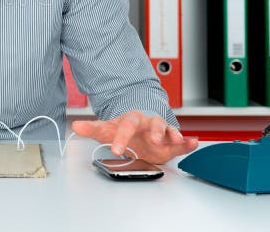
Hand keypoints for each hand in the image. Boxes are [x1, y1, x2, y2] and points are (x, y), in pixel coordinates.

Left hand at [72, 111, 198, 163]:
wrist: (138, 129)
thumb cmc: (123, 129)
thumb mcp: (106, 129)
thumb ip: (92, 128)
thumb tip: (76, 125)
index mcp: (131, 120)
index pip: (126, 126)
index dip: (122, 137)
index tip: (117, 150)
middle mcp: (148, 123)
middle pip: (153, 124)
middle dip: (155, 131)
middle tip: (155, 140)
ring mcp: (161, 131)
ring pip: (168, 129)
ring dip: (172, 134)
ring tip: (175, 139)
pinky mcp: (171, 143)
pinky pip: (181, 141)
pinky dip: (188, 143)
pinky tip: (193, 143)